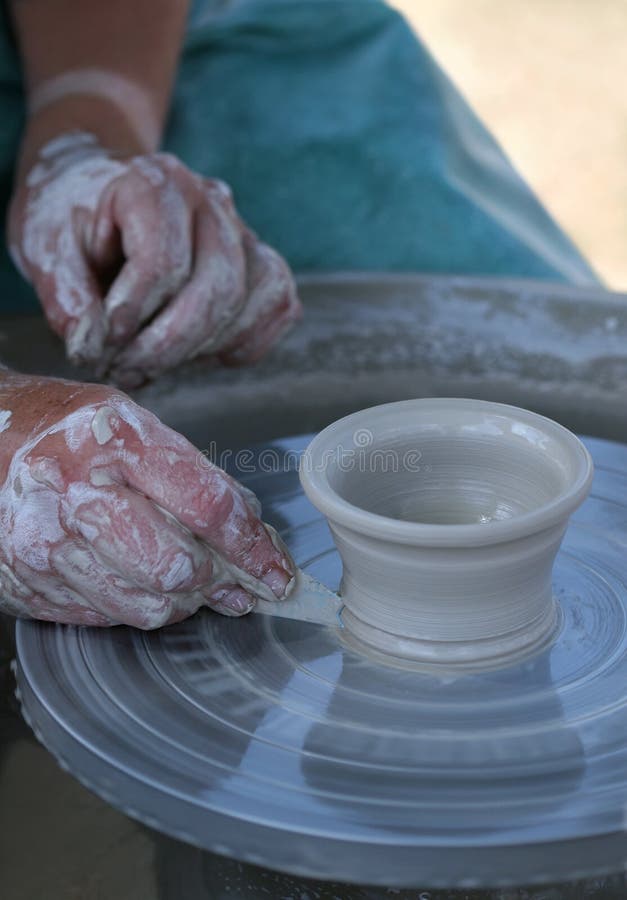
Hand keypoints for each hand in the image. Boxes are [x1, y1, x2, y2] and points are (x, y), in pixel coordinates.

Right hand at [0, 371, 294, 626]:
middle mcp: (76, 493)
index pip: (207, 506)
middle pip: (177, 568)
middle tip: (233, 580)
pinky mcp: (26, 584)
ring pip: (147, 608)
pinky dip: (138, 605)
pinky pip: (107, 617)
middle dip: (218, 581)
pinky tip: (140, 582)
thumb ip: (193, 475)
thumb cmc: (67, 429)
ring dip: (183, 602)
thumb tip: (250, 530)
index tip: (277, 570)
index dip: (253, 547)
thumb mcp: (135, 424)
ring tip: (191, 583)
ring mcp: (45, 545)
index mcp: (116, 441)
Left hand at [8, 132, 301, 384]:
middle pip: (219, 288)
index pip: (164, 263)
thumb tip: (91, 343)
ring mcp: (244, 231)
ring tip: (150, 363)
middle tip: (124, 369)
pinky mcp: (262, 263)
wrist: (95, 198)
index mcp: (157, 182)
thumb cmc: (73, 222)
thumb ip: (66, 293)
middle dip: (169, 345)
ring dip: (202, 349)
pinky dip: (240, 343)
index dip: (132, 316)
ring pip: (252, 302)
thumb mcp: (47, 249)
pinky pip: (277, 308)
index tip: (99, 345)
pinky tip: (194, 350)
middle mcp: (212, 201)